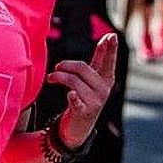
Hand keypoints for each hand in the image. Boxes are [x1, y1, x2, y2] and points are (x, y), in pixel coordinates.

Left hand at [47, 33, 117, 148]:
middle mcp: (103, 89)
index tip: (111, 36)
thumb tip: (108, 36)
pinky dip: (73, 97)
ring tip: (51, 78)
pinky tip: (70, 95)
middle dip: (66, 66)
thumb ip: (99, 59)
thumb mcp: (94, 78)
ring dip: (59, 77)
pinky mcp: (84, 112)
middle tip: (57, 67)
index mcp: (106, 79)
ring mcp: (95, 101)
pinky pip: (76, 100)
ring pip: (74, 81)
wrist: (79, 126)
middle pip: (82, 68)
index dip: (109, 49)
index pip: (108, 61)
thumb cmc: (85, 97)